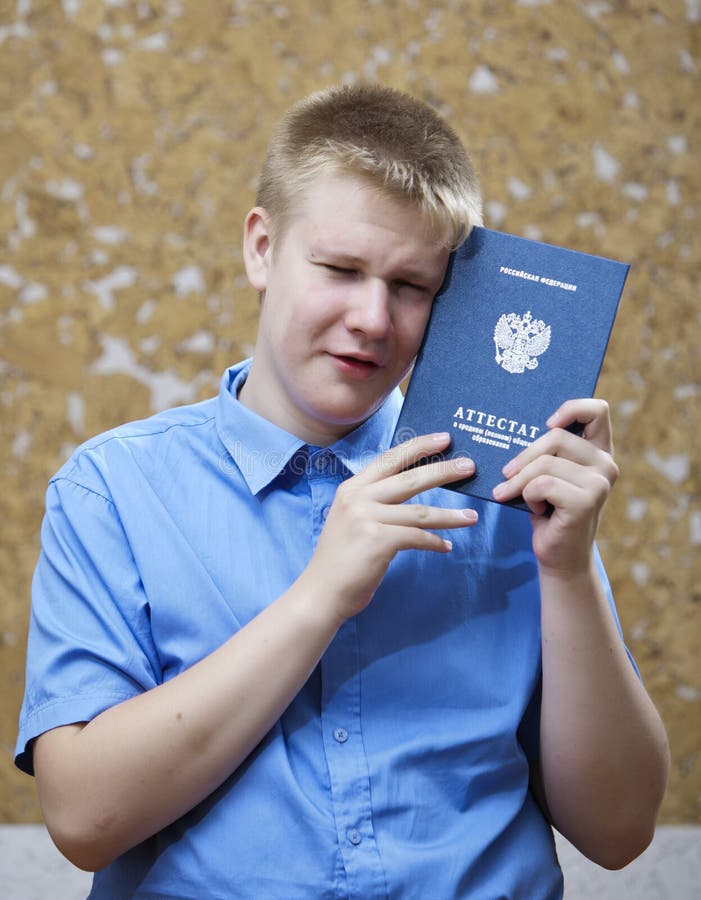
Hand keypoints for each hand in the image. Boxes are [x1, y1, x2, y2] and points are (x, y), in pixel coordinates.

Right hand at [308, 433, 477, 623]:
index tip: (444, 438)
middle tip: (469, 466)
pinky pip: (417, 537)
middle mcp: (357, 498)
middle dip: (443, 471)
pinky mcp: (378, 541)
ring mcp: (367, 519)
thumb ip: (374, 503)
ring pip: (420, 512)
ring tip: (472, 516)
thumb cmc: (341, 559)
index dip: (418, 447)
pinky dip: (435, 542)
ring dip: (450, 515)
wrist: (321, 592)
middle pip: (410, 479)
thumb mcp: (351, 520)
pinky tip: (446, 546)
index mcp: (352, 489)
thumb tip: (411, 490)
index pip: (390, 459)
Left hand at [492, 399, 618, 573]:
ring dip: (519, 481)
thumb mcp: (549, 476)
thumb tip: (514, 426)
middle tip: (506, 474)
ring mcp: (600, 483)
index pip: (597, 411)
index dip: (571, 408)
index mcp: (599, 452)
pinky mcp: (586, 502)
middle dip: (523, 456)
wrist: (559, 557)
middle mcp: (606, 464)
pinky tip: (533, 509)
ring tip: (513, 494)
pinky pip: (542, 485)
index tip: (546, 423)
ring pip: (544, 464)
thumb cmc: (548, 511)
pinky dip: (527, 495)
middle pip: (556, 437)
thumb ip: (547, 452)